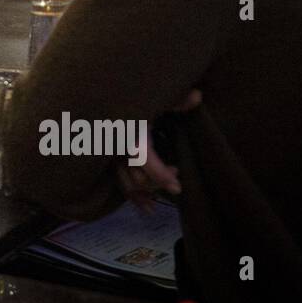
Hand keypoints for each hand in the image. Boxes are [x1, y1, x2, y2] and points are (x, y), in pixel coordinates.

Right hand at [115, 89, 201, 213]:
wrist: (104, 93)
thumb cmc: (130, 95)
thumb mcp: (153, 96)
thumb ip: (174, 99)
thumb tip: (197, 96)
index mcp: (129, 133)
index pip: (144, 159)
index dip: (161, 175)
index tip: (177, 188)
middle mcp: (117, 147)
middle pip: (136, 176)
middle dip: (157, 181)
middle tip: (176, 171)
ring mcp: (111, 155)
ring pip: (126, 183)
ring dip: (146, 192)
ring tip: (164, 195)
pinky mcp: (108, 160)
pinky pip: (119, 182)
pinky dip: (133, 197)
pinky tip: (147, 209)